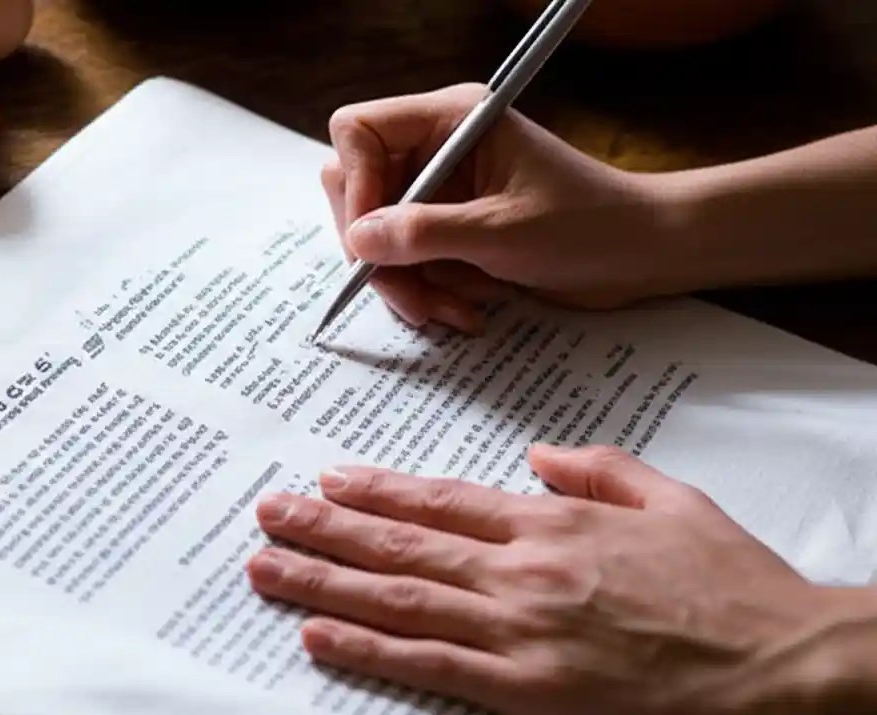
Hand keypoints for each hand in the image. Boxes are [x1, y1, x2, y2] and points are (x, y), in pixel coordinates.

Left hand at [247, 445, 872, 714]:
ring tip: (267, 565)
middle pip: (402, 544)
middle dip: (326, 528)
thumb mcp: (669, 500)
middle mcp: (522, 569)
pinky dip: (368, 649)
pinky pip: (429, 665)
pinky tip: (318, 635)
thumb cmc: (729, 584)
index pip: (442, 500)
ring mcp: (519, 630)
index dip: (377, 491)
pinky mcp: (527, 690)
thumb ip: (595, 469)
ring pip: (399, 597)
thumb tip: (537, 457)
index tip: (328, 480)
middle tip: (268, 512)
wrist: (780, 665)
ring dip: (324, 580)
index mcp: (553, 522)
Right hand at [323, 84, 676, 334]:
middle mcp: (437, 148)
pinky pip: (406, 261)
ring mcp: (441, 190)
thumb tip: (358, 240)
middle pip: (358, 190)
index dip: (356, 185)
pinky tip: (464, 309)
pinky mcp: (449, 228)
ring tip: (450, 312)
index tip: (374, 239)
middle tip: (409, 295)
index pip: (359, 131)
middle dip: (380, 252)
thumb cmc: (589, 226)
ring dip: (407, 283)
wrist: (640, 255)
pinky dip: (426, 291)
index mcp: (451, 120)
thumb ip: (424, 233)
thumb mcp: (502, 233)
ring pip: (379, 237)